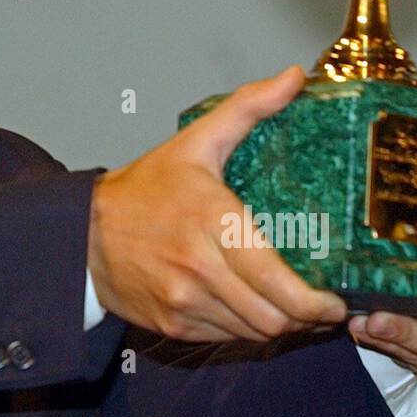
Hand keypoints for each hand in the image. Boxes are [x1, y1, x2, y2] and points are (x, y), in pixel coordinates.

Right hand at [88, 64, 347, 342]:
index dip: (314, 303)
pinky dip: (245, 329)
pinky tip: (252, 310)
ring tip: (293, 309)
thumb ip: (247, 108)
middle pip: (272, 317)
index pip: (275, 280)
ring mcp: (184, 301)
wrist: (81, 232)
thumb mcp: (195, 142)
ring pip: (252, 332)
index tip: (334, 301)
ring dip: (278, 326)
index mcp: (212, 221)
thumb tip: (294, 78)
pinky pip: (225, 339)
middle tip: (322, 307)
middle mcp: (198, 268)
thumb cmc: (144, 189)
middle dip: (305, 319)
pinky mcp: (172, 325)